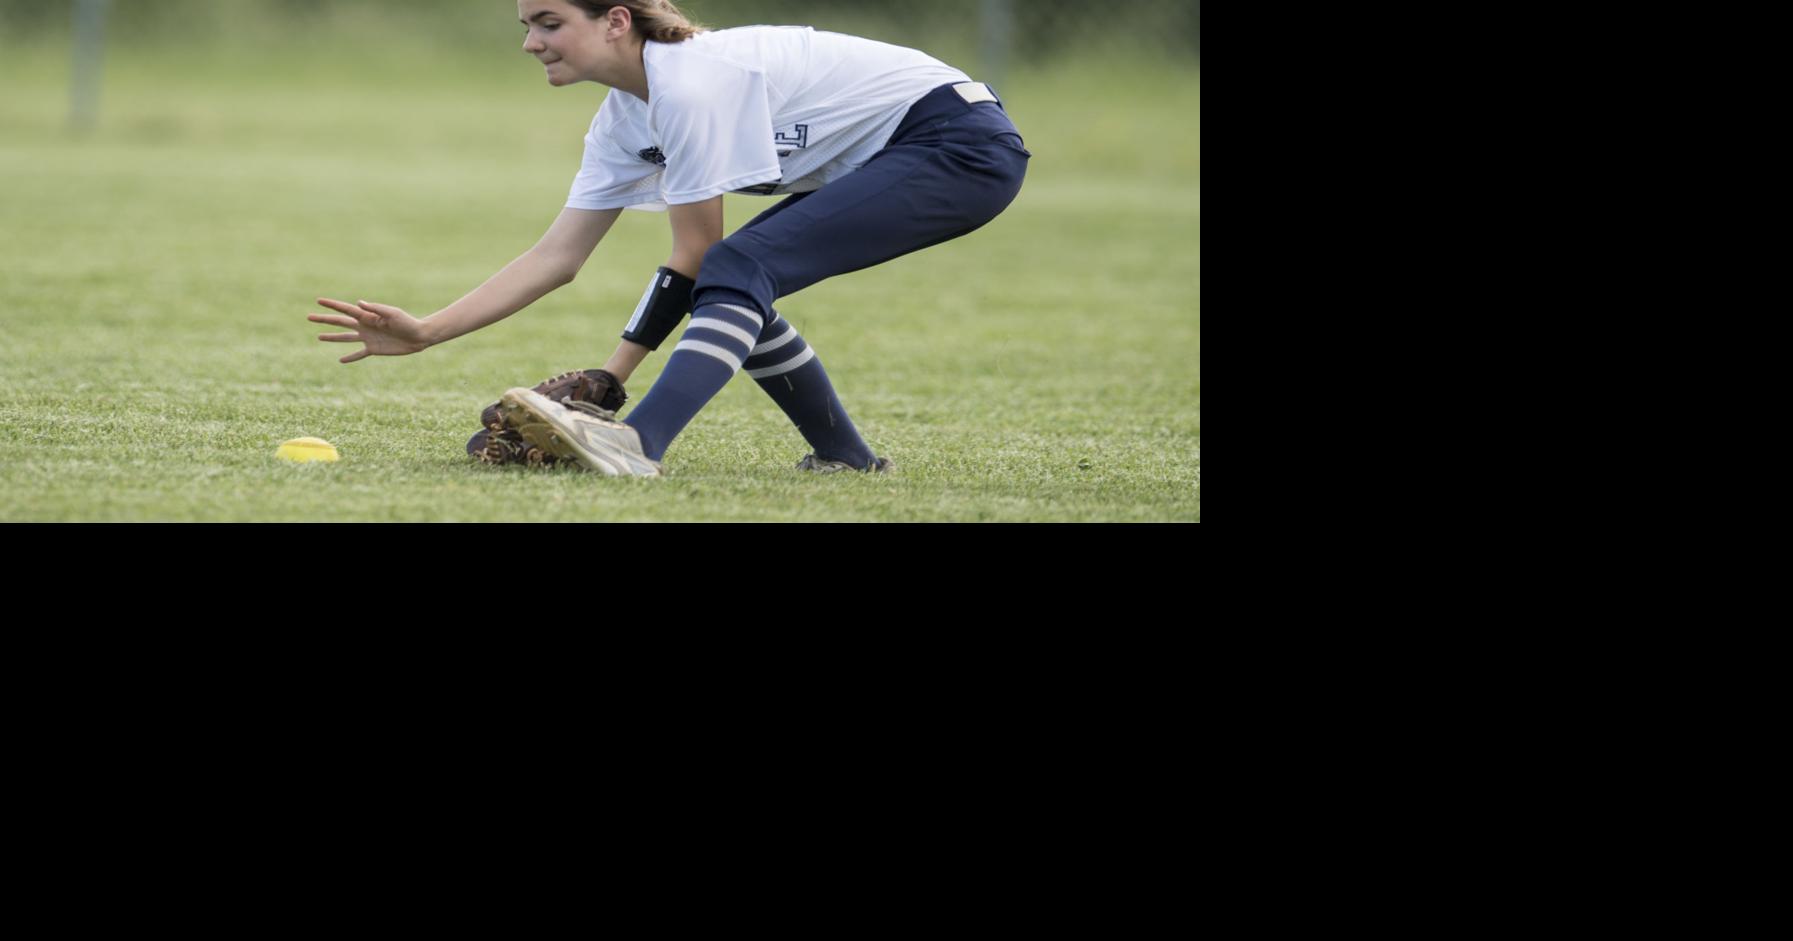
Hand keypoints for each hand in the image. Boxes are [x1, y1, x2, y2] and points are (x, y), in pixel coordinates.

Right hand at [310, 298, 433, 363]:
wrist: (419, 336)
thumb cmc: (407, 322)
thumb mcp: (393, 313)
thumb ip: (376, 309)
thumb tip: (359, 303)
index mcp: (367, 316)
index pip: (346, 309)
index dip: (332, 305)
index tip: (318, 300)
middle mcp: (365, 326)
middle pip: (340, 322)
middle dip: (325, 320)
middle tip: (309, 316)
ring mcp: (368, 338)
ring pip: (345, 338)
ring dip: (332, 337)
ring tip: (319, 337)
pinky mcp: (374, 349)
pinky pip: (359, 354)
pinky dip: (350, 357)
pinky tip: (340, 360)